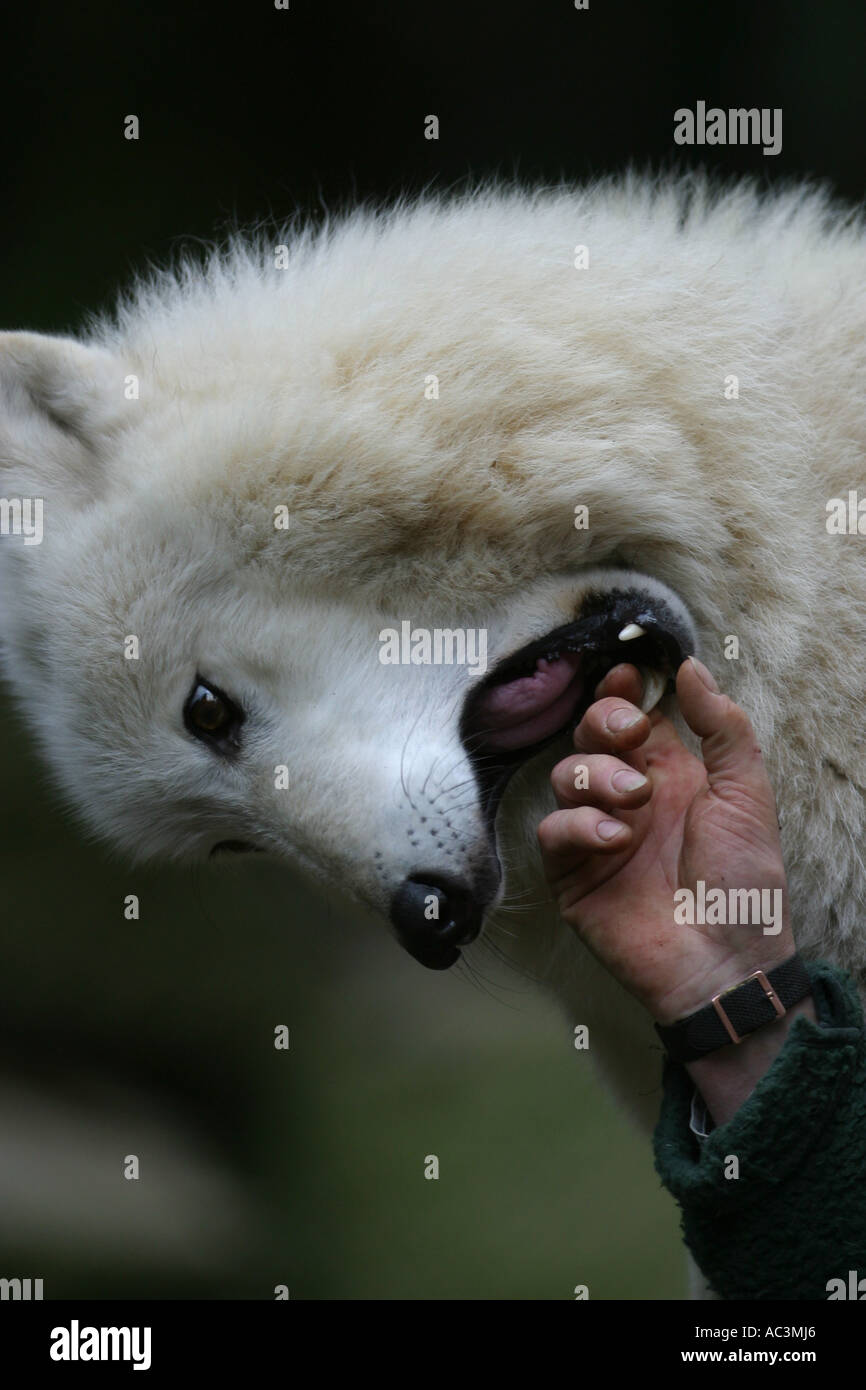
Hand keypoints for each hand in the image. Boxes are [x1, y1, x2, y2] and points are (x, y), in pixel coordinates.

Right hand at [537, 657, 796, 1026]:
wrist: (727, 959)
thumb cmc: (744, 882)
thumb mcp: (747, 792)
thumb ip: (723, 726)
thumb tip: (691, 668)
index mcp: (668, 775)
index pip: (630, 717)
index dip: (620, 693)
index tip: (627, 677)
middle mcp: (628, 799)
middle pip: (589, 736)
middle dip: (603, 721)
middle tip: (630, 731)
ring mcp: (596, 836)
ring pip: (565, 776)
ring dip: (597, 775)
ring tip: (635, 801)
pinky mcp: (572, 875)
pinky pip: (553, 831)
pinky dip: (579, 826)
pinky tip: (615, 841)